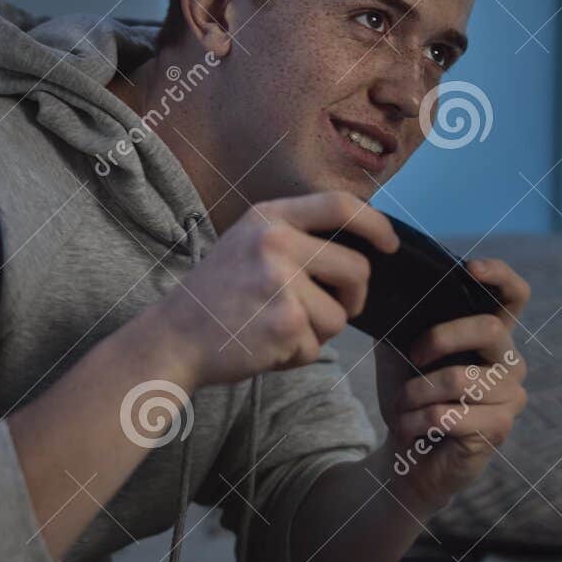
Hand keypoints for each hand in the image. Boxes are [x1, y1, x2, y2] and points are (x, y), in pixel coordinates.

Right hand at [153, 191, 399, 387]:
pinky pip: (317, 347)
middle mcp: (276, 243)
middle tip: (337, 310)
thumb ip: (295, 237)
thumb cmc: (217, 297)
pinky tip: (264, 347)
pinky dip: (297, 356)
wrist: (172, 338)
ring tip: (276, 330)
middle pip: (357, 270)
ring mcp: (281, 282)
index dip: (376, 225)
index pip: (340, 205)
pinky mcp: (285, 323)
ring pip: (339, 317)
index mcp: (269, 218)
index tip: (389, 245)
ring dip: (317, 334)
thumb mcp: (247, 244)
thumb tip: (361, 247)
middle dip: (355, 298)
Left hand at [374, 257, 530, 510]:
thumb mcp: (399, 352)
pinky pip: (449, 415)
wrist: (406, 454)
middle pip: (489, 330)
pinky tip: (410, 431)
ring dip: (415, 395)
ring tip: (403, 409)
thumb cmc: (409, 399)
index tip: (470, 268)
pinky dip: (416, 422)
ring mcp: (510, 396)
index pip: (515, 294)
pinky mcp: (499, 428)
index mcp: (490, 337)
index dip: (499, 275)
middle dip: (439, 339)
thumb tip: (386, 287)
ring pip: (458, 379)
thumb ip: (402, 319)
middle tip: (410, 358)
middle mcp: (510, 362)